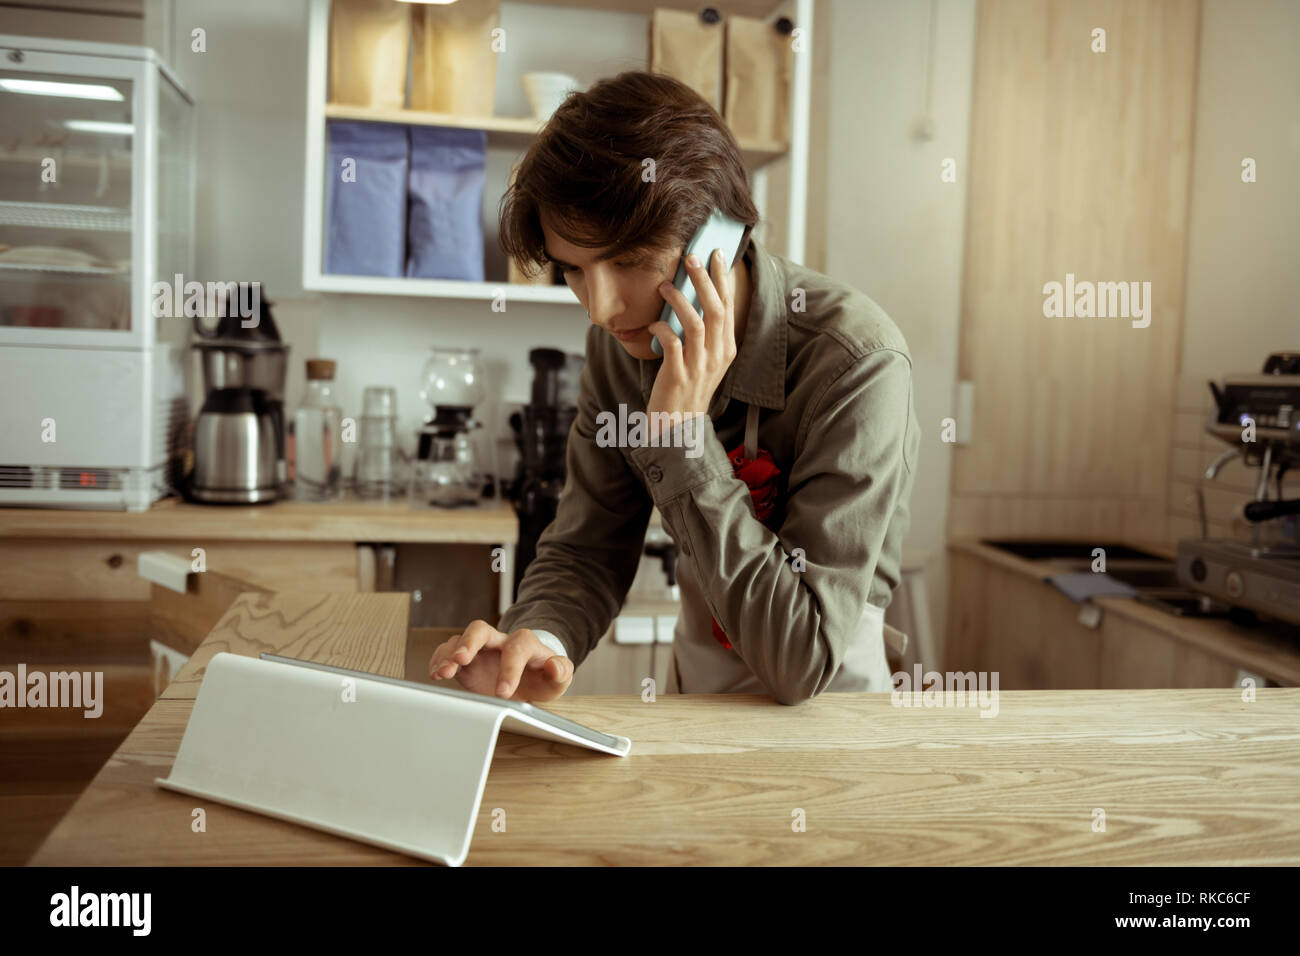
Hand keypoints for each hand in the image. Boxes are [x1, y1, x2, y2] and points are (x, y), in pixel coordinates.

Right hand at [428, 620, 573, 701]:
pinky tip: (436, 672)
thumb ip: (561, 671)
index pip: (517, 648)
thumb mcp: (559, 677)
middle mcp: (499, 641)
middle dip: (469, 642)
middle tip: (460, 660)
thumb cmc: (544, 676)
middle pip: (481, 629)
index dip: (509, 668)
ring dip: (449, 654)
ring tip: (442, 673)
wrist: (531, 677)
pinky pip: (448, 651)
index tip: (503, 692)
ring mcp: (480, 649)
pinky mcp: (466, 660)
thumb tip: (555, 666)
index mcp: (525, 644)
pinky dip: (439, 659)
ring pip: (461, 639)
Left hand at [646, 248, 737, 438]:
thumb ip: (703, 332)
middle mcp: (717, 356)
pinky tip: (653, 325)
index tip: (715, 254)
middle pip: (715, 310)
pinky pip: (672, 344)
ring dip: (680, 300)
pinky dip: (662, 330)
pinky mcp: (679, 376)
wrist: (679, 426)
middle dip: (704, 280)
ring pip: (696, 324)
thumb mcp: (704, 359)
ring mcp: (699, 367)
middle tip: (690, 258)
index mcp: (726, 348)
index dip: (722, 279)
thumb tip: (692, 297)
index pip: (728, 307)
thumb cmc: (687, 387)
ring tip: (665, 286)